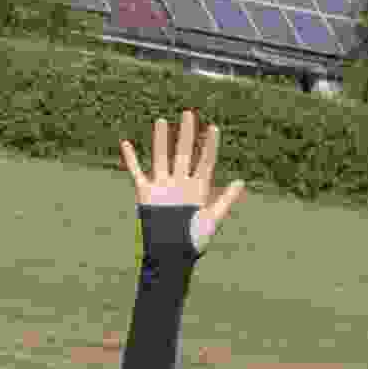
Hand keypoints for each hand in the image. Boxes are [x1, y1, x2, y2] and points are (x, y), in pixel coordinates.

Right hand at [120, 108, 242, 244]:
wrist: (171, 255)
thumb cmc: (194, 242)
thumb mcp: (211, 219)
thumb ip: (225, 201)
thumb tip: (241, 182)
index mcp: (198, 189)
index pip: (205, 161)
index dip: (209, 145)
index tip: (213, 128)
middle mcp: (180, 183)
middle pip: (183, 153)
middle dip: (186, 134)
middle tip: (189, 113)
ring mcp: (163, 186)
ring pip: (161, 157)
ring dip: (160, 140)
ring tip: (161, 121)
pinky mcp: (145, 192)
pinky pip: (136, 171)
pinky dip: (130, 158)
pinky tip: (126, 143)